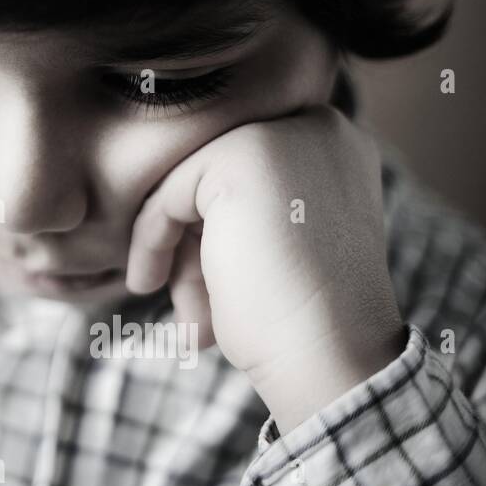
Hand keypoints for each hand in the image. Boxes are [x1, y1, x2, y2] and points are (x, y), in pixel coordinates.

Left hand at [124, 105, 407, 432]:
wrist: (331, 358)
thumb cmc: (301, 321)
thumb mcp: (276, 244)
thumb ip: (241, 205)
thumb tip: (180, 198)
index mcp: (334, 148)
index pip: (238, 173)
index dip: (209, 229)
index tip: (199, 283)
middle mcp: (320, 127)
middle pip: (210, 175)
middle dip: (191, 243)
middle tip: (190, 307)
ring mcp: (286, 134)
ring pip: (186, 184)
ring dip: (174, 252)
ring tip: (187, 315)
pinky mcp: (246, 154)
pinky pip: (169, 193)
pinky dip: (153, 240)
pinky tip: (151, 283)